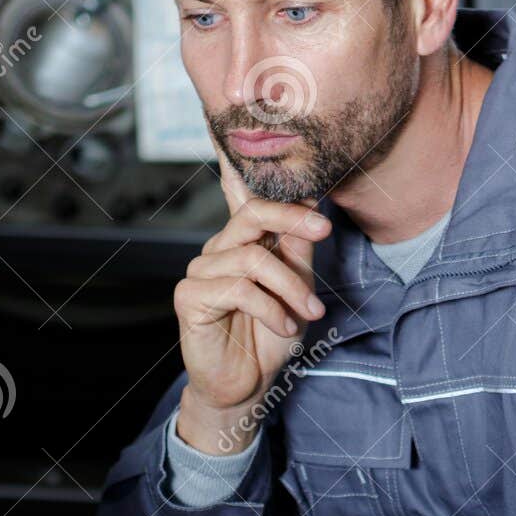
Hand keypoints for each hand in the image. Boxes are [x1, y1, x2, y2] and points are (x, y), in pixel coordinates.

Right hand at [175, 142, 331, 453]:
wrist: (247, 387)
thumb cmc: (269, 337)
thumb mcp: (296, 288)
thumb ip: (298, 248)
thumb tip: (311, 204)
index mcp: (243, 241)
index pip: (239, 192)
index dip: (237, 159)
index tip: (244, 128)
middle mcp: (218, 249)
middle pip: (253, 213)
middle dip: (295, 219)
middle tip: (324, 233)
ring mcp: (201, 271)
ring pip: (254, 258)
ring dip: (291, 287)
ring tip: (309, 313)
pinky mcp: (191, 297)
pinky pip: (240, 289)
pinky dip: (272, 308)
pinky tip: (285, 326)